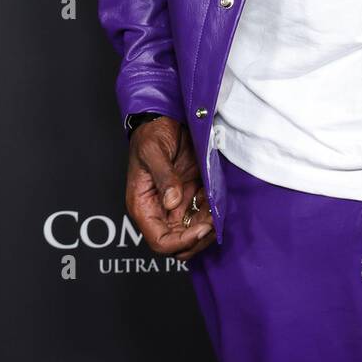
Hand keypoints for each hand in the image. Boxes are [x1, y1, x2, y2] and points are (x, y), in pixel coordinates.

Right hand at [126, 116, 215, 260]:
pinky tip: (218, 202)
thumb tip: (172, 202)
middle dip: (197, 239)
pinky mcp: (189, 194)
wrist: (164, 117)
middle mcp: (159, 210)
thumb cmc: (151, 133)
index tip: (200, 230)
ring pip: (193, 232)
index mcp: (143, 206)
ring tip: (217, 211)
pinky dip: (212, 213)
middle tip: (213, 222)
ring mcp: (175, 204)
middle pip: (178, 244)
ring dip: (207, 227)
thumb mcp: (153, 152)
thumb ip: (164, 177)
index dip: (180, 242)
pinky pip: (202, 214)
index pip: (159, 241)